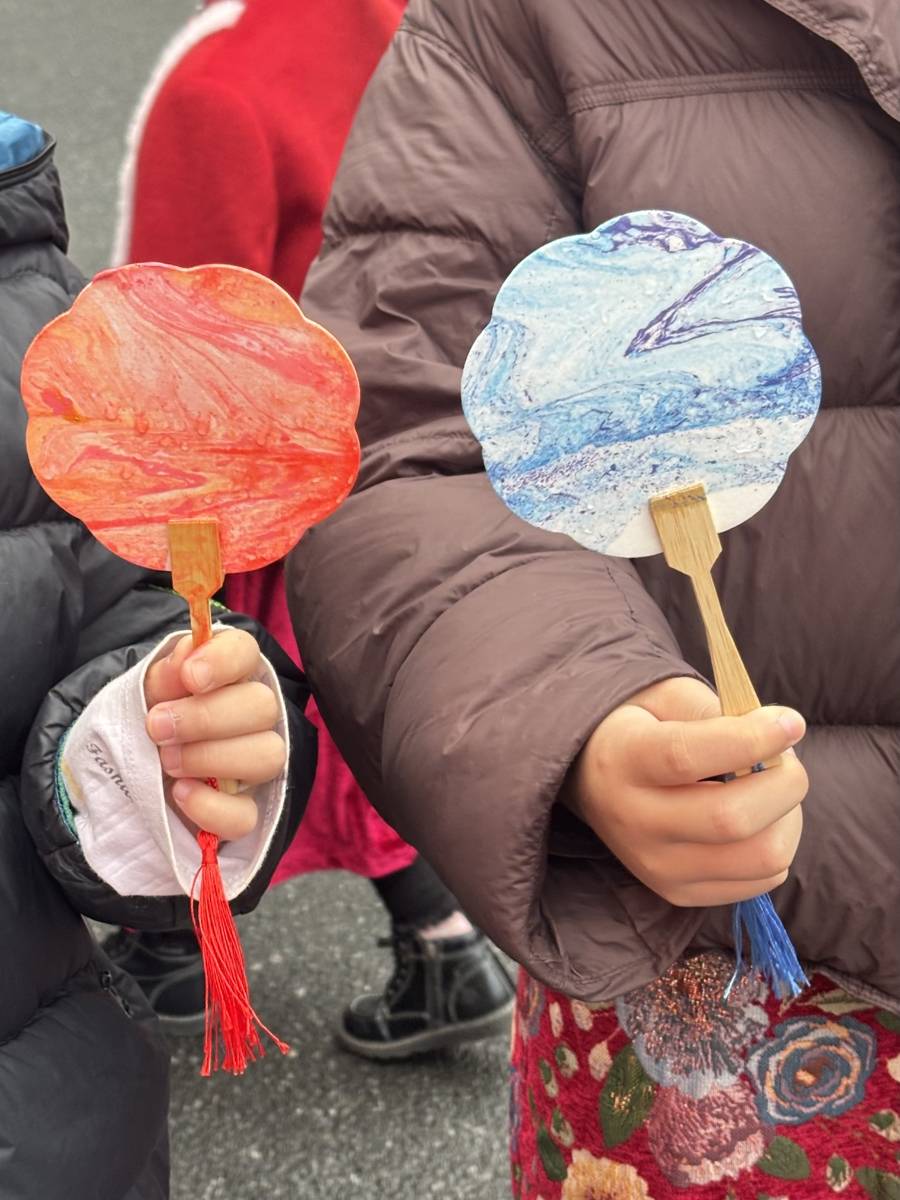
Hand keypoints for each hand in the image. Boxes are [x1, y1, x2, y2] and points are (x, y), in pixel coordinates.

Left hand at [144, 629, 285, 840]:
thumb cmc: (150, 723)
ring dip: (211, 758)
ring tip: (167, 761)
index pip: (245, 651)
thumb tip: (187, 657)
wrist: (131, 774)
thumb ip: (166, 675)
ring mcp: (255, 766)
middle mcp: (254, 716)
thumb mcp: (147, 694)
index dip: (223, 661)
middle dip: (206, 718)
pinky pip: (247, 815)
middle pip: (263, 706)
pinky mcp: (245, 811)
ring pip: (268, 756)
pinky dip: (211, 806)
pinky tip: (180, 793)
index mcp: (230, 675)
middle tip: (158, 727)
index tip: (190, 677)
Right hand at [564, 677, 807, 906]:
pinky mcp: (679, 892)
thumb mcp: (668, 697)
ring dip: (787, 818)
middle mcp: (633, 821)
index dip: (749, 740)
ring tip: (771, 790)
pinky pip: (761, 880)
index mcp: (622, 759)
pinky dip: (776, 845)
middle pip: (730, 819)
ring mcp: (655, 866)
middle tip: (785, 759)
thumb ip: (718, 710)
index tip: (789, 723)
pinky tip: (756, 821)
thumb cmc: (644, 726)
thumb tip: (779, 736)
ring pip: (759, 858)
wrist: (597, 777)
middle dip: (784, 783)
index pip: (686, 758)